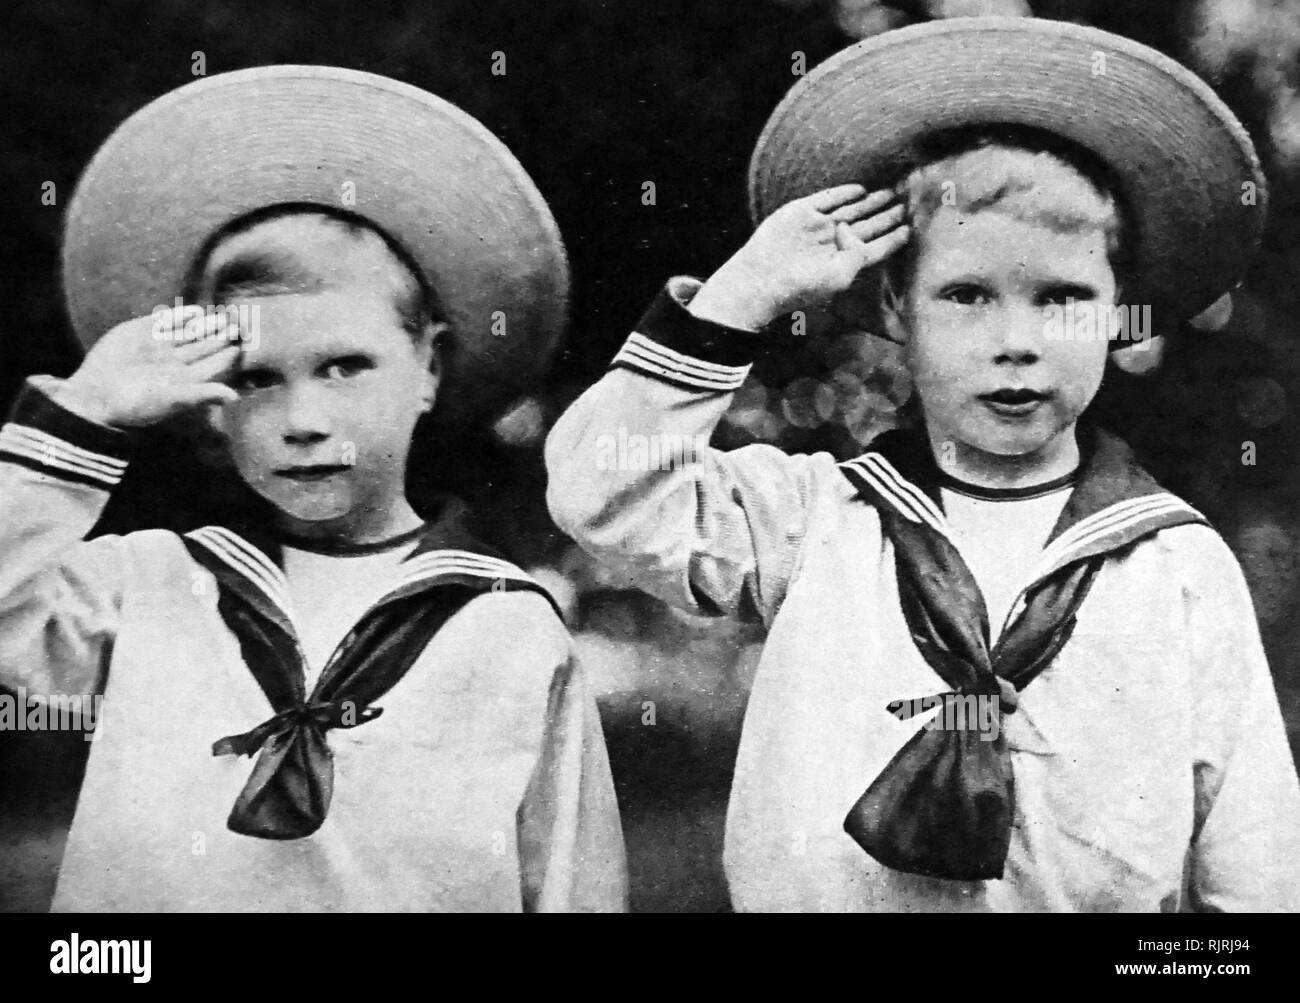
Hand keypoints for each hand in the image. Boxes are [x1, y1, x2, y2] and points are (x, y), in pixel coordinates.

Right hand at [53, 306, 241, 427]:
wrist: (94, 396)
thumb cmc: (134, 406)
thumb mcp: (170, 401)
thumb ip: (201, 395)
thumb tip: (235, 397)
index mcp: (188, 379)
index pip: (216, 363)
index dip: (230, 353)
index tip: (245, 343)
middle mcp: (177, 362)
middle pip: (206, 344)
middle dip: (223, 334)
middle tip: (241, 323)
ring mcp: (160, 346)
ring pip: (189, 331)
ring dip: (206, 323)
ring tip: (224, 315)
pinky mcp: (141, 332)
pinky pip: (166, 322)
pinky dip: (180, 316)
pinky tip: (195, 311)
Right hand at [688, 184, 909, 330]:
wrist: (764, 277)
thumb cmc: (802, 285)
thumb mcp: (841, 276)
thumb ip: (858, 254)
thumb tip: (853, 230)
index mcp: (844, 262)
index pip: (875, 247)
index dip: (893, 238)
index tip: (910, 228)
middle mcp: (833, 243)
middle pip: (867, 225)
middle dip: (886, 216)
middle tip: (906, 204)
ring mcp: (818, 227)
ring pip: (851, 210)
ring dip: (871, 202)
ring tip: (891, 193)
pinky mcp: (803, 212)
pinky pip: (828, 198)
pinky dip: (844, 193)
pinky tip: (861, 190)